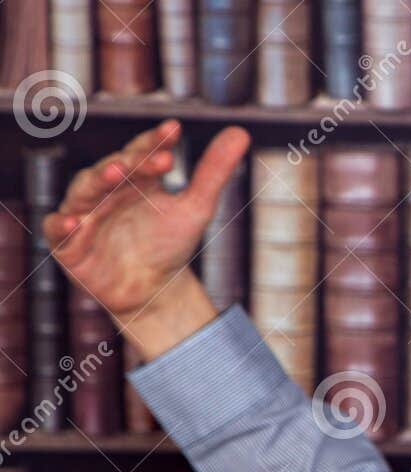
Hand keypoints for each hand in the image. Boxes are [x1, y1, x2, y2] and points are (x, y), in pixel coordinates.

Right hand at [42, 119, 251, 357]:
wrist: (154, 290)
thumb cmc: (170, 244)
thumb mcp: (196, 208)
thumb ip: (213, 172)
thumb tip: (240, 132)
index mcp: (135, 178)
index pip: (143, 152)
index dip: (156, 141)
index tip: (174, 130)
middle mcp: (106, 190)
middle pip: (112, 169)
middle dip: (128, 161)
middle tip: (151, 156)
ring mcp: (84, 213)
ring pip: (84, 191)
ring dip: (97, 180)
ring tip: (116, 172)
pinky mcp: (68, 242)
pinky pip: (58, 229)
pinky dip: (63, 224)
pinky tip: (75, 221)